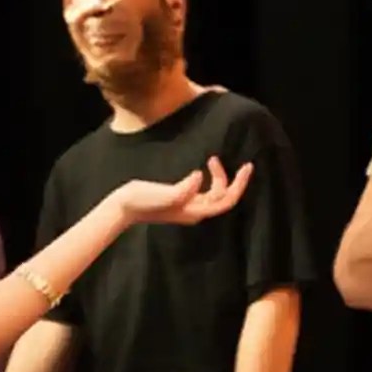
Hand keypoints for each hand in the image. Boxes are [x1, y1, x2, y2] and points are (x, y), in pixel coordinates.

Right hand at [113, 156, 252, 224]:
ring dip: (219, 177)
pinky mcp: (180, 200)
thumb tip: (198, 176)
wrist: (123, 207)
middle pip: (224, 197)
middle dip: (234, 180)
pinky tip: (204, 168)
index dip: (239, 185)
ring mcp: (188, 207)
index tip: (247, 167)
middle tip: (244, 164)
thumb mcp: (164, 195)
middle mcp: (195, 211)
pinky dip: (209, 179)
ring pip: (215, 193)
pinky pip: (204, 191)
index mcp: (195, 211)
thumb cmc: (142, 201)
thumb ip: (183, 189)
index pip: (226, 200)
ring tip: (212, 159)